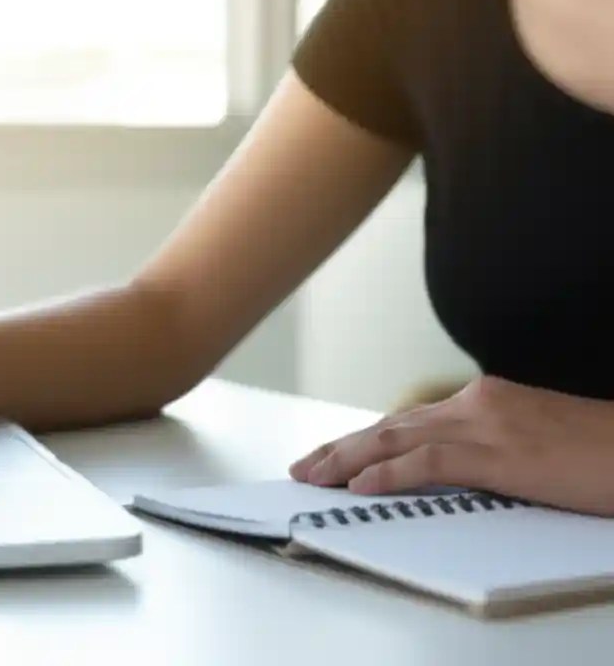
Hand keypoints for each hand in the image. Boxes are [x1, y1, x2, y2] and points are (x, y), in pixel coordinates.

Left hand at [288, 376, 613, 515]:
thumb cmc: (601, 454)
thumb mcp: (535, 443)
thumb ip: (491, 448)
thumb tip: (456, 472)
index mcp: (487, 400)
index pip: (410, 419)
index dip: (365, 438)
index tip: (332, 455)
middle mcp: (478, 404)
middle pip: (392, 425)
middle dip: (342, 447)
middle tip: (303, 466)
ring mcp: (487, 425)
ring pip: (397, 439)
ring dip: (347, 460)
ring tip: (312, 477)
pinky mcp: (500, 454)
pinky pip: (429, 463)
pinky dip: (388, 473)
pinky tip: (359, 486)